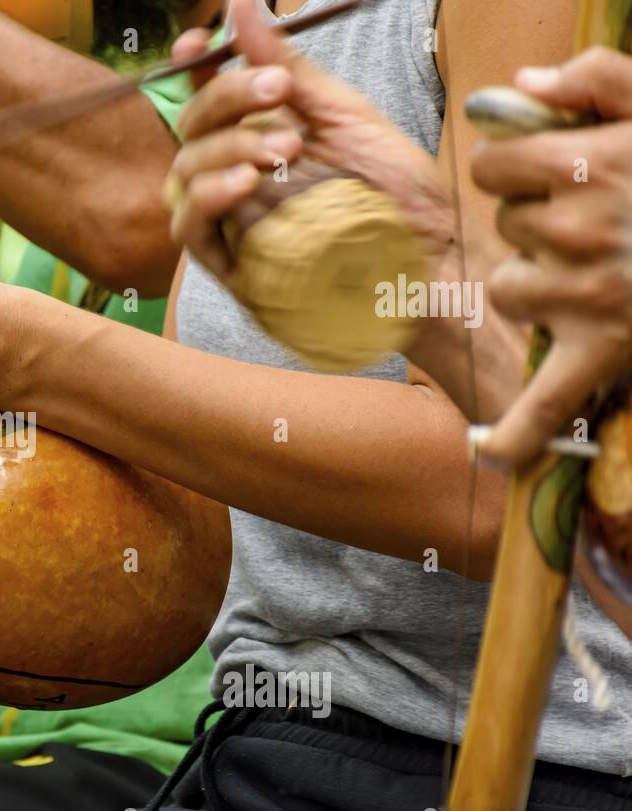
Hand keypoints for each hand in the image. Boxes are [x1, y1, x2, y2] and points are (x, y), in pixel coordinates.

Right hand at [167, 0, 450, 285]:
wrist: (431, 263)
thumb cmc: (399, 197)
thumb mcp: (347, 116)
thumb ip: (288, 65)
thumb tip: (241, 5)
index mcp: (263, 136)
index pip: (209, 98)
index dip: (195, 67)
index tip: (198, 41)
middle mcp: (240, 176)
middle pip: (191, 127)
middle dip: (226, 98)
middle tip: (279, 91)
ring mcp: (233, 222)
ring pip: (184, 173)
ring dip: (226, 146)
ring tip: (285, 148)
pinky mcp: (232, 267)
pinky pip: (190, 228)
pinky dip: (208, 196)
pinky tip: (246, 181)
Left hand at [471, 48, 631, 466]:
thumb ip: (594, 79)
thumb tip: (518, 88)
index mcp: (580, 166)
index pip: (490, 167)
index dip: (516, 167)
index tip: (549, 171)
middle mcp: (572, 232)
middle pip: (503, 227)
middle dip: (537, 221)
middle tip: (601, 221)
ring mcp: (581, 297)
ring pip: (508, 288)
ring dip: (537, 280)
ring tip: (600, 270)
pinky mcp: (601, 351)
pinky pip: (546, 404)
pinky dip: (517, 434)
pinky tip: (487, 453)